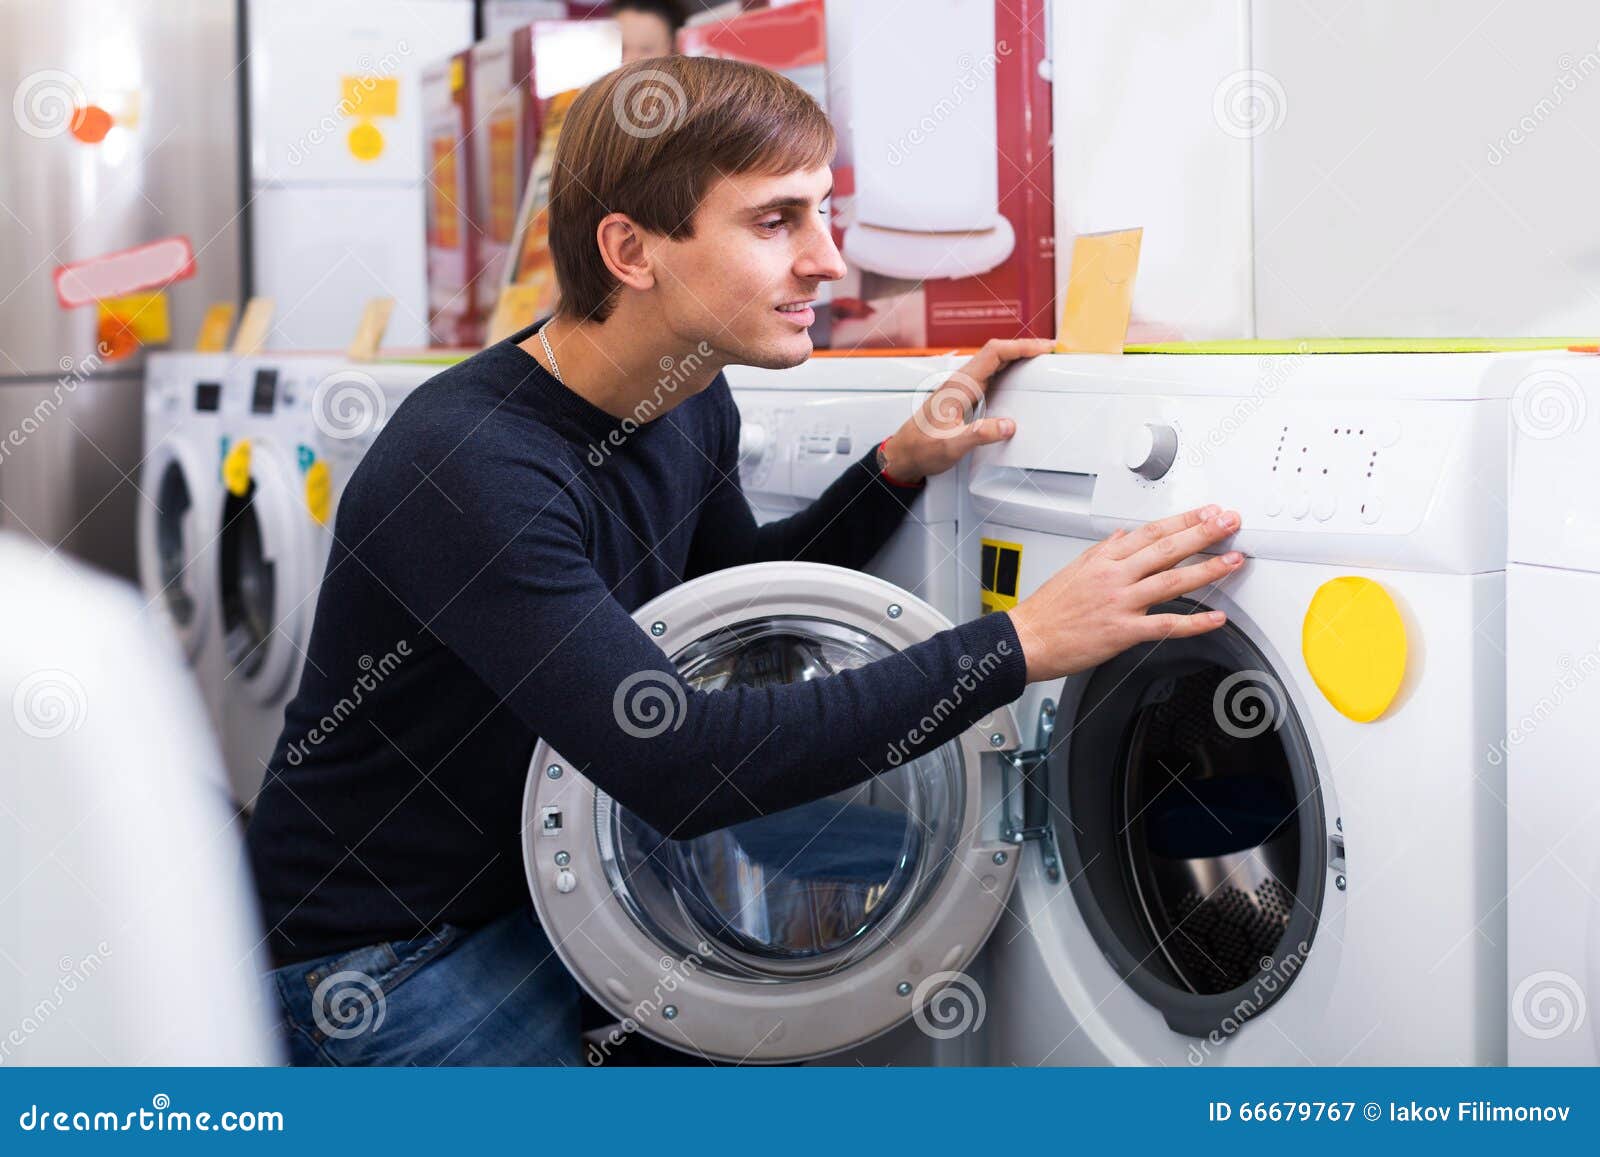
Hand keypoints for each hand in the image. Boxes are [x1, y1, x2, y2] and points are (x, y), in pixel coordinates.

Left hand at [878, 337, 1053, 483]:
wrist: (904, 454)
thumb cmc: (921, 448)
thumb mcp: (951, 445)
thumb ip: (979, 435)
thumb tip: (1007, 426)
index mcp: (959, 385)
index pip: (994, 353)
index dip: (1021, 347)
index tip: (1043, 348)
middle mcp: (961, 382)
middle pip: (998, 352)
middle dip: (1025, 348)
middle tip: (1050, 351)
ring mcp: (963, 388)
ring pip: (995, 362)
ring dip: (1018, 357)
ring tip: (1041, 359)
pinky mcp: (965, 397)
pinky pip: (991, 375)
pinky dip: (1010, 370)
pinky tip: (1020, 377)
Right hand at [1007, 505, 1244, 681]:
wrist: (1028, 640)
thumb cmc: (1048, 609)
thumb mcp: (1074, 568)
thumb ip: (1103, 550)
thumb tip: (1122, 535)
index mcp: (1104, 558)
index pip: (1151, 531)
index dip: (1183, 519)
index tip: (1207, 512)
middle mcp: (1115, 576)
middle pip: (1166, 549)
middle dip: (1203, 533)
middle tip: (1230, 522)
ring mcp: (1120, 603)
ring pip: (1171, 581)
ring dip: (1207, 569)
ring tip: (1233, 560)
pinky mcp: (1123, 631)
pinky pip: (1165, 625)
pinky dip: (1194, 623)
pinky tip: (1215, 618)